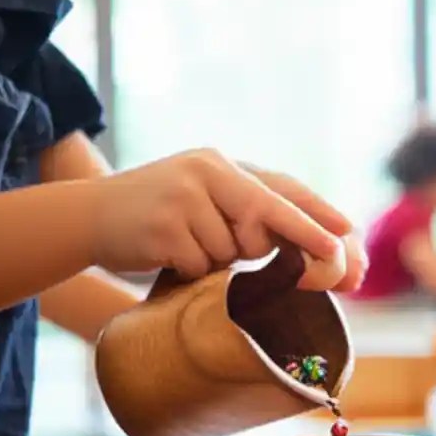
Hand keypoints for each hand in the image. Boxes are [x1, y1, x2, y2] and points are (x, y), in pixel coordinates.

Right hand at [88, 149, 360, 291]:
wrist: (88, 216)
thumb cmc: (159, 216)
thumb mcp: (204, 198)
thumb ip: (247, 213)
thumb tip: (308, 251)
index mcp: (223, 164)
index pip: (282, 189)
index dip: (318, 213)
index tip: (348, 234)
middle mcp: (207, 172)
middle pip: (265, 219)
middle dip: (278, 245)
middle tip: (258, 255)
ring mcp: (184, 197)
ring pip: (231, 252)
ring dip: (215, 261)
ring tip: (184, 243)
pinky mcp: (163, 226)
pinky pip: (201, 266)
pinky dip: (191, 271)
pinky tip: (166, 253)